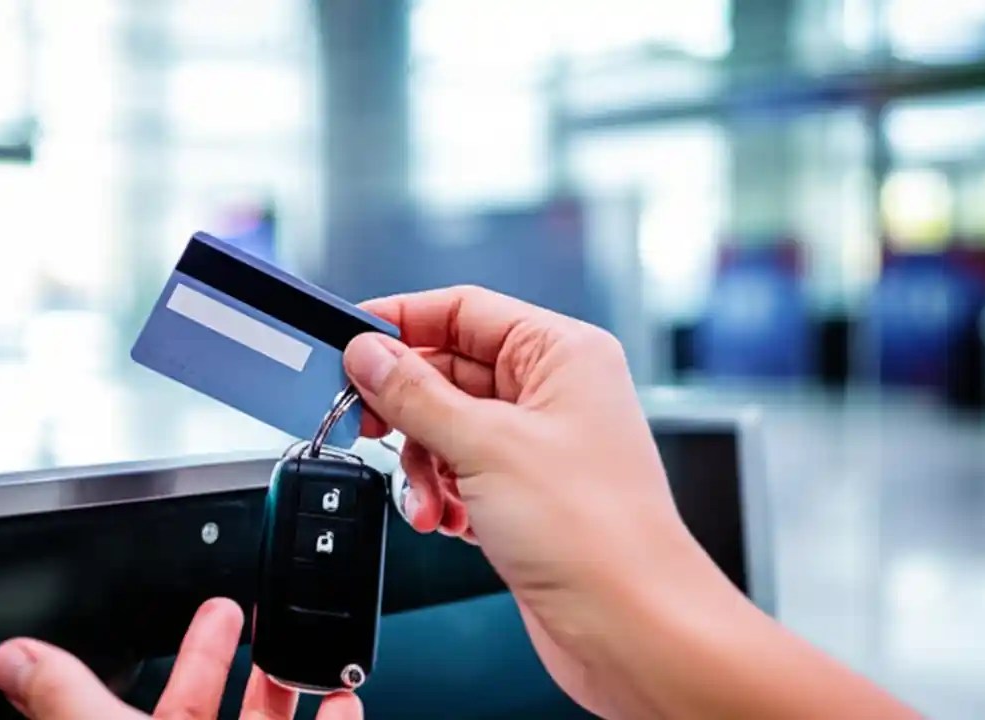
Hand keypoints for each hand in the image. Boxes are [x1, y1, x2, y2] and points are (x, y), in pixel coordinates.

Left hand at [0, 598, 362, 719]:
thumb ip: (65, 703)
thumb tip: (9, 658)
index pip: (154, 700)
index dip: (181, 651)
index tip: (211, 607)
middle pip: (213, 707)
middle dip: (234, 657)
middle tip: (248, 610)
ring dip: (290, 686)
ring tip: (309, 645)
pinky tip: (344, 698)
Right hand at [345, 286, 916, 719]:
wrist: (633, 629)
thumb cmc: (597, 534)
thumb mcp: (485, 447)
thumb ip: (414, 394)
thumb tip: (368, 353)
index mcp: (562, 354)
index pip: (465, 310)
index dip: (403, 322)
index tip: (352, 342)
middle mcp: (555, 393)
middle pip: (449, 371)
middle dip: (408, 410)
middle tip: (368, 426)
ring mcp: (540, 445)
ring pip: (448, 428)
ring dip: (424, 466)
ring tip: (428, 502)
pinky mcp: (527, 494)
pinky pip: (461, 473)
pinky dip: (444, 496)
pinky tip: (450, 522)